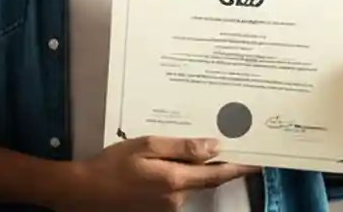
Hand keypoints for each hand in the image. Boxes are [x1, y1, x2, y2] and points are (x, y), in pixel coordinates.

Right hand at [51, 136, 257, 211]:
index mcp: (176, 181)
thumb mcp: (146, 146)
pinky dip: (173, 176)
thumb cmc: (112, 165)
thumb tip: (214, 146)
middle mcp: (177, 199)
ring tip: (176, 148)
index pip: (218, 174)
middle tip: (217, 138)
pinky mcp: (157, 211)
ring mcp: (167, 208)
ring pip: (187, 183)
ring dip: (187, 168)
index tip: (260, 158)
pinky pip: (173, 189)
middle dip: (209, 161)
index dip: (240, 166)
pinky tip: (157, 165)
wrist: (82, 193)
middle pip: (203, 178)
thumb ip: (182, 147)